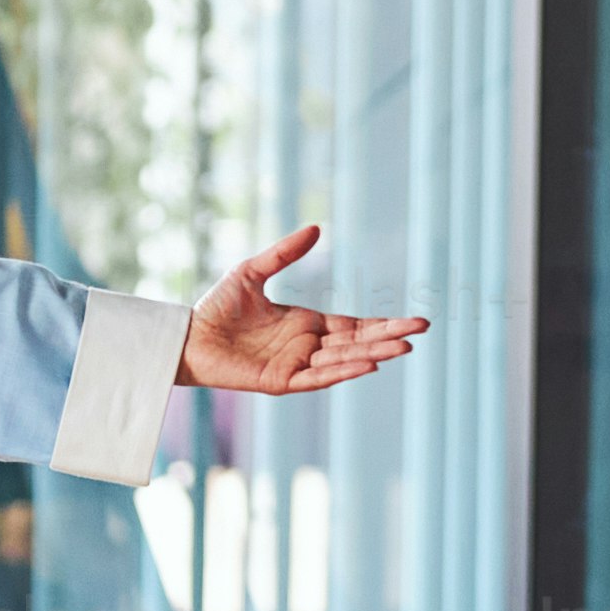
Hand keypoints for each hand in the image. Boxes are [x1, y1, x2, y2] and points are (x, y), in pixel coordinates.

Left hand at [180, 223, 425, 396]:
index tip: (413, 322)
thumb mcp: (254, 271)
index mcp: (306, 325)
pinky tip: (368, 364)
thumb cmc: (218, 307)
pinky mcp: (281, 382)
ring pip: (343, 361)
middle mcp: (307, 347)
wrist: (188, 335)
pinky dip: (343, 371)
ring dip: (373, 355)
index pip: (355, 326)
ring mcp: (296, 366)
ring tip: (403, 348)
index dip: (383, 324)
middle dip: (389, 337)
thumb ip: (284, 252)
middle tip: (421, 331)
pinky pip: (318, 378)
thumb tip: (317, 228)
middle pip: (357, 343)